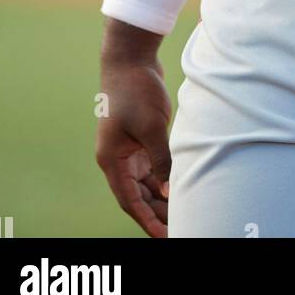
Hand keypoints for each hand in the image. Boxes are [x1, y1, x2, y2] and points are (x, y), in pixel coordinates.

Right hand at [96, 55, 172, 237]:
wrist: (131, 57)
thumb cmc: (136, 90)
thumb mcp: (152, 127)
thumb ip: (161, 160)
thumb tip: (169, 192)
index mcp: (111, 160)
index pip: (129, 200)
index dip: (145, 220)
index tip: (162, 236)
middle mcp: (117, 159)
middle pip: (137, 195)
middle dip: (156, 212)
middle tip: (179, 228)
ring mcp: (128, 149)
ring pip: (145, 183)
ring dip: (161, 197)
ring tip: (183, 212)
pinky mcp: (140, 139)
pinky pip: (152, 167)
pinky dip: (164, 178)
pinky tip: (179, 188)